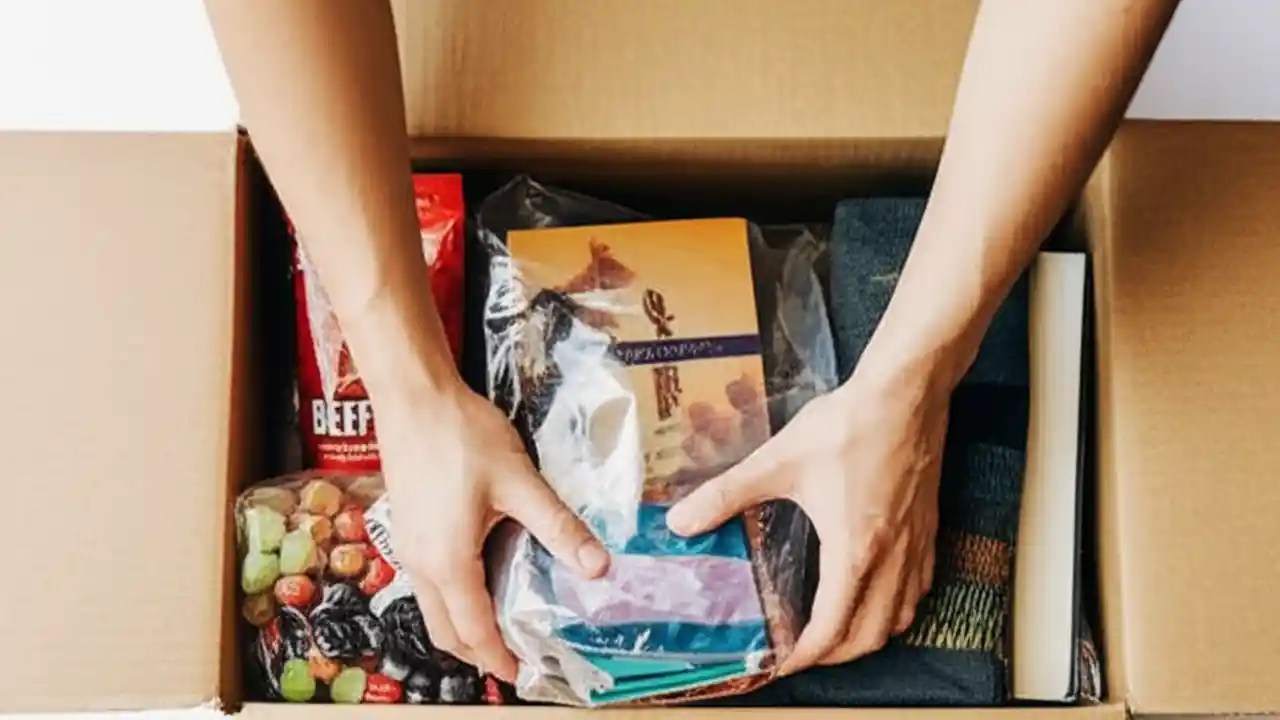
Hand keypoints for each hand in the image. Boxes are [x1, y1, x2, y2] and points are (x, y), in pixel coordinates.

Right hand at [377, 381, 610, 681]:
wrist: (412, 397)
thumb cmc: (461, 436)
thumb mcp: (519, 482)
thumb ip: (558, 526)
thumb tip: (597, 565)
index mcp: (447, 562)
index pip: (474, 631)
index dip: (501, 659)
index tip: (526, 676)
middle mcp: (420, 563)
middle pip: (445, 631)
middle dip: (478, 653)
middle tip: (516, 659)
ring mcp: (407, 547)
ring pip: (433, 608)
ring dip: (464, 626)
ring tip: (503, 625)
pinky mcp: (406, 528)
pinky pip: (427, 582)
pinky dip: (453, 598)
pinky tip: (482, 579)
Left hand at [667, 365, 946, 672]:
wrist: (906, 393)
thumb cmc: (847, 426)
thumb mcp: (777, 462)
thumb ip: (727, 494)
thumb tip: (682, 521)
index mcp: (853, 551)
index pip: (832, 627)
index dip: (806, 655)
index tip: (783, 664)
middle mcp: (892, 558)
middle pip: (871, 635)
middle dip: (837, 655)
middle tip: (806, 653)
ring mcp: (916, 544)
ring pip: (901, 616)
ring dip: (870, 634)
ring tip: (840, 631)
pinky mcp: (929, 526)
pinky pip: (919, 587)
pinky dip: (898, 605)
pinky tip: (880, 589)